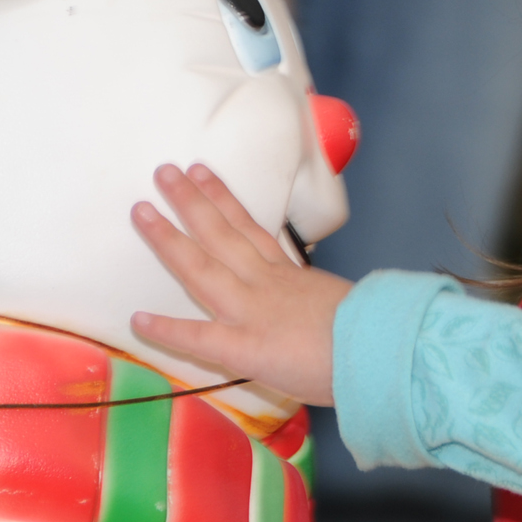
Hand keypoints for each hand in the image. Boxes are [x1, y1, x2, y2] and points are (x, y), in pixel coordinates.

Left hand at [130, 163, 350, 404]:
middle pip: (222, 234)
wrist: (383, 349)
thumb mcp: (343, 302)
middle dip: (190, 201)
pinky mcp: (246, 347)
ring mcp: (253, 311)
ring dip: (169, 240)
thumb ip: (319, 299)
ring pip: (204, 268)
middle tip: (164, 172)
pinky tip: (138, 320)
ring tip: (142, 212)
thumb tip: (318, 307)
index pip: (251, 229)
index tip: (202, 173)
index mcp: (291, 275)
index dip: (223, 199)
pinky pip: (200, 338)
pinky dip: (168, 330)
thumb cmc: (374, 331)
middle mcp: (267, 283)